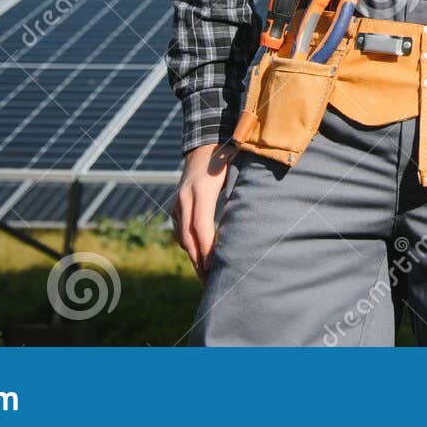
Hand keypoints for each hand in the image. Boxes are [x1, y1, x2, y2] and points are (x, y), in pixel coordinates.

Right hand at [172, 141, 234, 281]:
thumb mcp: (236, 170)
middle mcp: (185, 197)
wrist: (204, 144)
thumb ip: (241, 192)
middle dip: (199, 261)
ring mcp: (178, 202)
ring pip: (182, 236)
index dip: (208, 246)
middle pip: (188, 236)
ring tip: (207, 277)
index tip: (216, 265)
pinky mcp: (176, 206)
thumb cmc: (227, 157)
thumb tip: (249, 218)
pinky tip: (201, 260)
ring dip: (194, 257)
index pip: (201, 225)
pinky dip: (190, 247)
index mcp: (202, 189)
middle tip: (211, 282)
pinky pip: (181, 231)